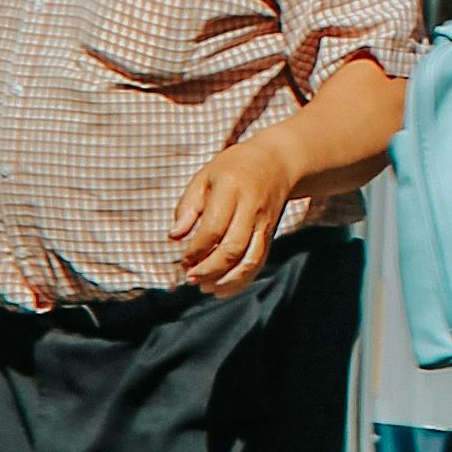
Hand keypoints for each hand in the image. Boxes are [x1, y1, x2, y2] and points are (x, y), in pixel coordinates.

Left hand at [169, 127, 291, 293]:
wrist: (277, 163)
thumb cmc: (233, 168)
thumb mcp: (205, 177)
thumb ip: (188, 207)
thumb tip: (174, 237)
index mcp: (231, 189)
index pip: (213, 227)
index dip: (196, 249)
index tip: (183, 259)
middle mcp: (251, 208)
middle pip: (233, 248)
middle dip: (209, 269)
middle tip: (190, 278)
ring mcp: (264, 223)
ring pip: (249, 260)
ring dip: (226, 280)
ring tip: (205, 287)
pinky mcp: (270, 235)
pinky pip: (259, 262)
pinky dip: (242, 280)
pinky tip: (223, 289)